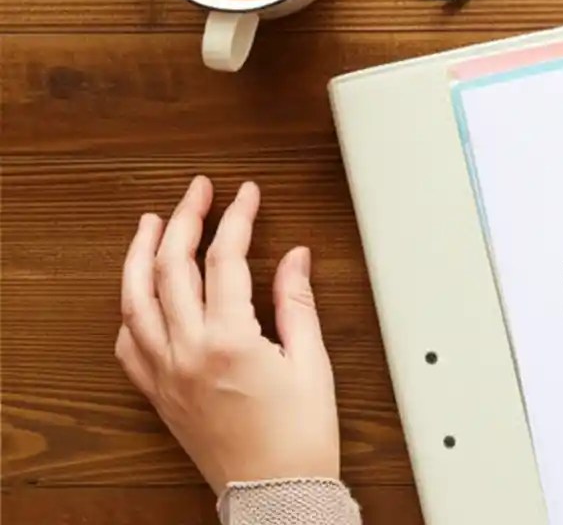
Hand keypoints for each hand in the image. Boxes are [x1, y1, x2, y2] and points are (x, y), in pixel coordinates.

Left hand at [115, 176, 339, 493]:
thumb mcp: (311, 361)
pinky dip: (130, 309)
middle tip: (197, 191)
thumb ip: (297, 302)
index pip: (225, 259)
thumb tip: (295, 257)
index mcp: (229, 340)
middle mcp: (188, 352)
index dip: (236, 218)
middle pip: (172, 267)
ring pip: (135, 299)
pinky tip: (139, 293)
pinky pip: (128, 343)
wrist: (276, 492)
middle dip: (183, 219)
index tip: (246, 195)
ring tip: (150, 224)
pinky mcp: (159, 393)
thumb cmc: (299, 437)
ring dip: (140, 255)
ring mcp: (166, 373)